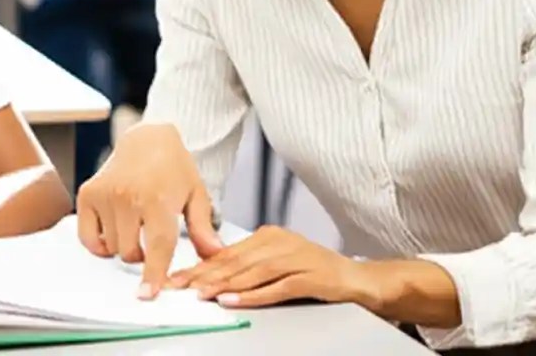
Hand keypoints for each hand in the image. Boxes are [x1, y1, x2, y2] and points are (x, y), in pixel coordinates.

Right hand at [76, 123, 222, 298]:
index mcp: (157, 198)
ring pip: (111, 247)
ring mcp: (105, 195)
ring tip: (135, 226)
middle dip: (143, 255)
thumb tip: (214, 254)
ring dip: (124, 246)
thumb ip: (203, 228)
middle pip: (131, 252)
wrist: (147, 139)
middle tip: (151, 237)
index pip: (157, 245)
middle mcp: (127, 197)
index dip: (154, 272)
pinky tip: (113, 232)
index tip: (147, 293)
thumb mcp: (196, 195)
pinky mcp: (88, 194)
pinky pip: (88, 237)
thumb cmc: (174, 167)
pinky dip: (99, 243)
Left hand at [169, 225, 373, 308]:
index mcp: (269, 236)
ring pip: (252, 273)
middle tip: (181, 286)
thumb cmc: (314, 271)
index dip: (200, 266)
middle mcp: (280, 243)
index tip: (178, 277)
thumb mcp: (276, 262)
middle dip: (204, 275)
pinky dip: (253, 295)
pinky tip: (234, 300)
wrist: (357, 279)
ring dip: (224, 284)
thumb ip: (248, 264)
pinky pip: (276, 287)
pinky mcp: (310, 276)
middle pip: (235, 261)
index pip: (227, 252)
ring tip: (202, 294)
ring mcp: (295, 258)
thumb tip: (210, 273)